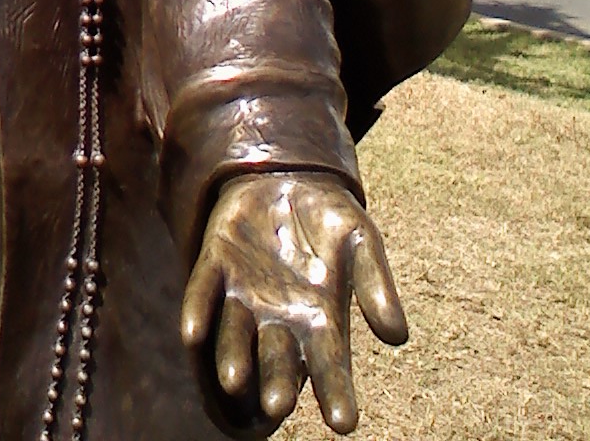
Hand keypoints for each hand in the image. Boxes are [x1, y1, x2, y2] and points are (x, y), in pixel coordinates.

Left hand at [181, 171, 406, 436]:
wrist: (288, 174)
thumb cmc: (330, 217)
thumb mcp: (362, 242)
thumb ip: (376, 286)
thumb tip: (397, 337)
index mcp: (320, 320)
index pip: (330, 366)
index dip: (336, 394)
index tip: (344, 424)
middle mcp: (278, 318)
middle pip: (277, 359)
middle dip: (277, 382)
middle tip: (278, 405)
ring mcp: (243, 294)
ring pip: (235, 334)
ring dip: (232, 356)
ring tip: (233, 381)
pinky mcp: (215, 264)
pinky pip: (202, 292)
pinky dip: (198, 310)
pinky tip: (191, 333)